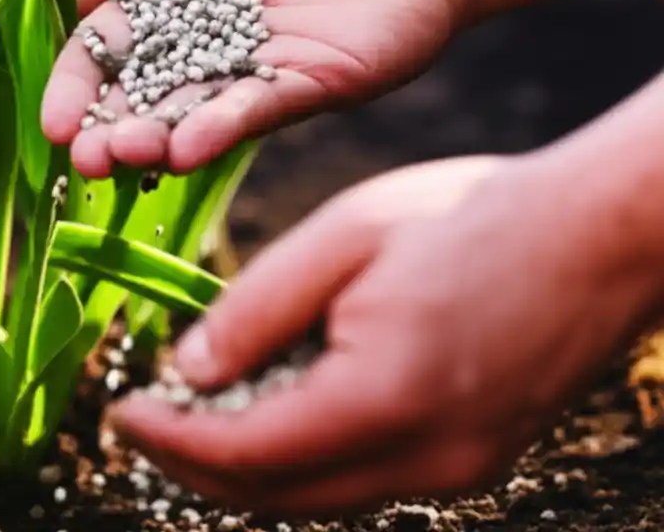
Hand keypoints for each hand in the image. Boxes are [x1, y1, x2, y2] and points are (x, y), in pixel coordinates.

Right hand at [42, 0, 491, 177]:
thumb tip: (73, 0)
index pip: (108, 48)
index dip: (78, 84)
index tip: (54, 121)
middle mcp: (208, 45)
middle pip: (144, 94)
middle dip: (110, 130)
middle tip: (83, 160)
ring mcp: (258, 70)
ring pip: (195, 112)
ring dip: (156, 139)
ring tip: (124, 158)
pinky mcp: (312, 84)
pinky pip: (259, 110)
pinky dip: (222, 128)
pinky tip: (186, 148)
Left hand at [109, 154, 663, 515]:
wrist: (596, 234)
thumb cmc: (471, 216)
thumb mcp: (345, 237)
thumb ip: (258, 309)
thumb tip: (190, 371)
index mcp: (384, 399)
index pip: (245, 455)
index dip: (169, 438)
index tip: (120, 408)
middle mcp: (423, 459)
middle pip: (275, 498)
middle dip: (193, 466)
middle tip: (143, 422)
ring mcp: (457, 470)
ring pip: (316, 499)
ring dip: (245, 470)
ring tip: (193, 418)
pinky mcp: (473, 460)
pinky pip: (362, 482)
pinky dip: (300, 461)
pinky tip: (271, 413)